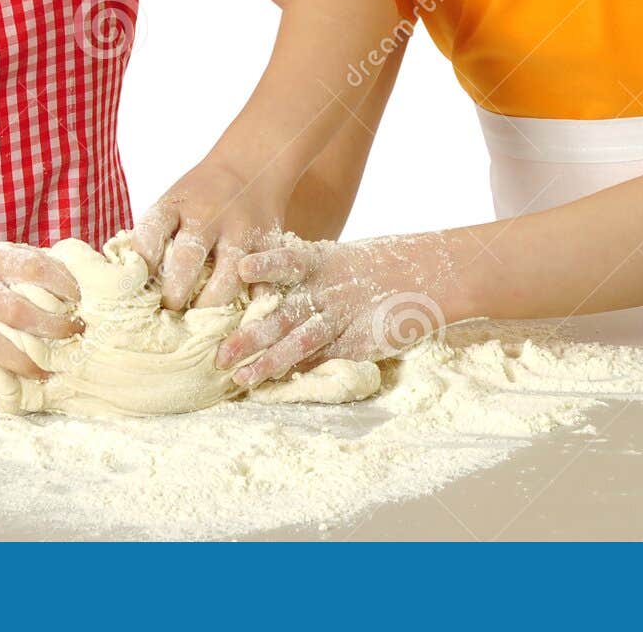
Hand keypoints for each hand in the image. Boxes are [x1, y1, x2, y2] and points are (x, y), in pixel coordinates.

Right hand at [0, 238, 81, 383]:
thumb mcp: (9, 255)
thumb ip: (39, 266)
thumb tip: (84, 281)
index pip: (33, 268)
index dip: (61, 284)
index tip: (79, 299)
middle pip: (15, 311)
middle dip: (50, 327)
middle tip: (73, 334)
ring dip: (23, 362)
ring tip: (47, 372)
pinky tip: (13, 383)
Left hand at [131, 155, 292, 311]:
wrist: (253, 165)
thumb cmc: (201, 195)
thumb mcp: (173, 201)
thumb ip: (153, 236)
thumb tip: (127, 281)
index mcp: (177, 203)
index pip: (150, 234)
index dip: (141, 266)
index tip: (138, 286)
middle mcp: (209, 215)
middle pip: (187, 261)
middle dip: (173, 295)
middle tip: (168, 311)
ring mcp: (242, 231)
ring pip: (227, 280)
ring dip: (208, 306)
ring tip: (198, 317)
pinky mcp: (269, 245)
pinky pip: (262, 284)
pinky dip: (250, 305)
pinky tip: (236, 314)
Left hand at [214, 234, 449, 385]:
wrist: (423, 276)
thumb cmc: (368, 265)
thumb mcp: (335, 257)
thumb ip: (301, 271)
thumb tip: (250, 280)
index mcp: (322, 261)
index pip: (290, 260)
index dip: (266, 265)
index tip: (242, 268)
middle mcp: (330, 289)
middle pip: (284, 314)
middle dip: (250, 336)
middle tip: (219, 356)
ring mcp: (346, 317)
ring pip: (302, 342)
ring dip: (270, 362)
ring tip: (242, 379)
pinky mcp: (361, 341)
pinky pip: (326, 359)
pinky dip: (302, 371)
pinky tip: (279, 385)